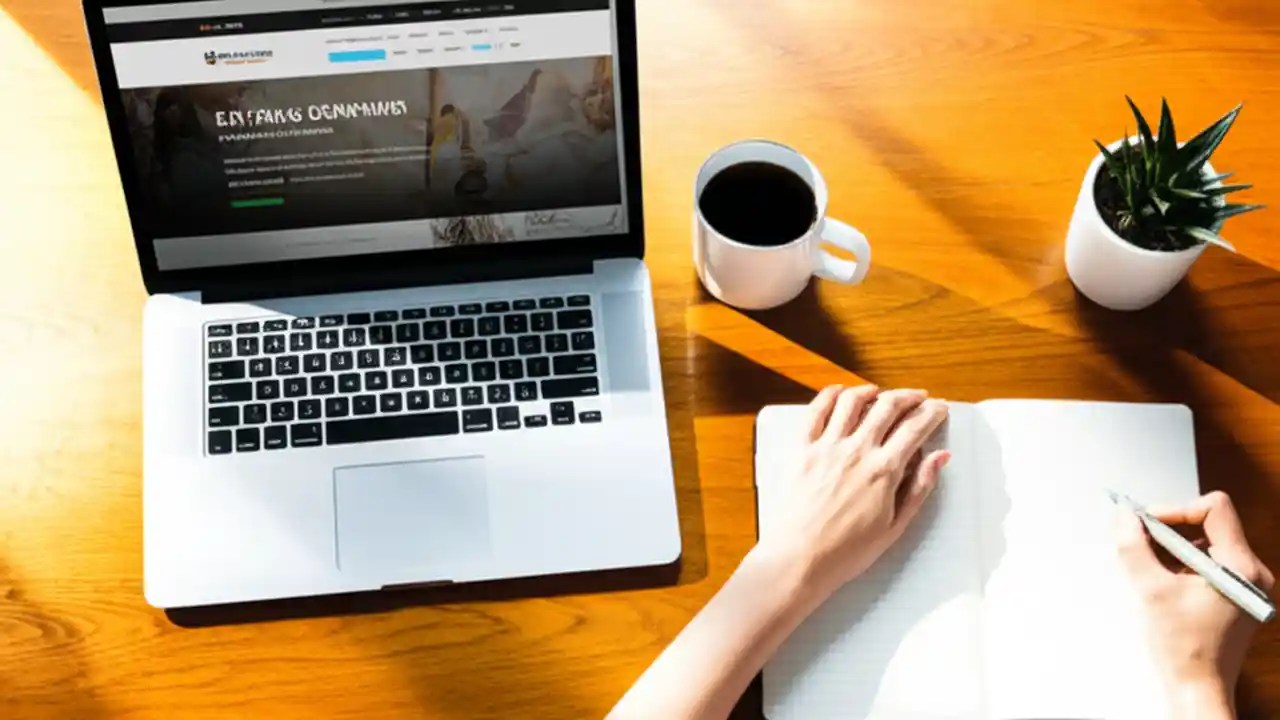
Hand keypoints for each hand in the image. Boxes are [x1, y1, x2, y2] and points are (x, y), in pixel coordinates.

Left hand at [758, 385, 950, 601]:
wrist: (799, 558)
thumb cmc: (846, 551)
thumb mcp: (894, 526)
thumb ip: (919, 488)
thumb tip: (939, 457)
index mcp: (884, 471)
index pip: (915, 428)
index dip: (932, 413)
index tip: (938, 409)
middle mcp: (856, 451)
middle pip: (888, 406)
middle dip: (908, 397)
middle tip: (918, 398)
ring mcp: (827, 447)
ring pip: (852, 401)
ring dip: (871, 391)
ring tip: (880, 393)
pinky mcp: (802, 449)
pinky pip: (815, 411)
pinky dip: (829, 395)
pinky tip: (839, 392)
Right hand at [1116, 491, 1273, 699]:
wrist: (1197, 688)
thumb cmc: (1183, 648)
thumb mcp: (1150, 590)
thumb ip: (1133, 546)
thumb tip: (1124, 516)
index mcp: (1241, 567)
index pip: (1213, 508)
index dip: (1176, 510)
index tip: (1147, 525)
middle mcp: (1251, 573)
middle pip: (1207, 525)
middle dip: (1169, 532)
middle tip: (1140, 544)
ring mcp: (1244, 585)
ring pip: (1204, 544)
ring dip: (1171, 550)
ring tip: (1150, 571)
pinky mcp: (1234, 595)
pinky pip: (1206, 564)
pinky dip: (1179, 566)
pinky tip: (1161, 584)